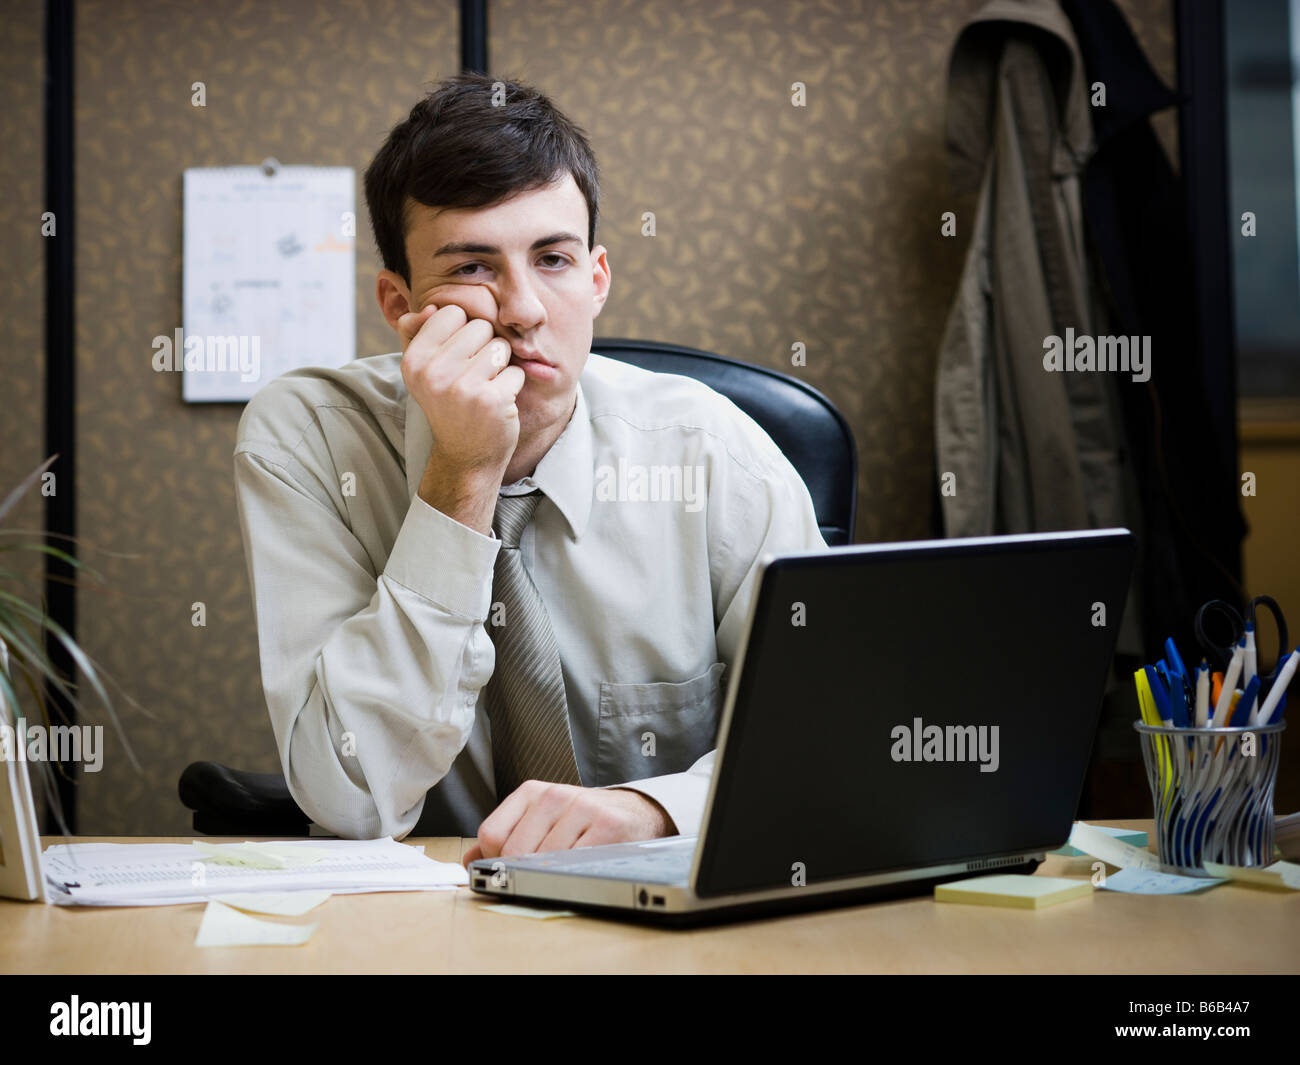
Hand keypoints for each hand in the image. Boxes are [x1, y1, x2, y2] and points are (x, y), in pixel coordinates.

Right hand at [398, 302, 525, 480]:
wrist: (465, 456)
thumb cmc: (448, 405)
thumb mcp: (423, 370)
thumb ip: (418, 333)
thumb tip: (430, 307)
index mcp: (414, 360)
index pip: (452, 312)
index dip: (463, 333)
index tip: (457, 360)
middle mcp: (433, 373)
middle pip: (480, 326)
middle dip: (484, 348)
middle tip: (473, 378)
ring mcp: (462, 388)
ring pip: (501, 346)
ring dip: (501, 367)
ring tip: (485, 388)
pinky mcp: (491, 400)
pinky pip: (517, 370)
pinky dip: (513, 385)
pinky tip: (498, 402)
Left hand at [461, 782, 676, 867]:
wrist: (633, 814)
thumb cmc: (581, 822)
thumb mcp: (539, 821)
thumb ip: (505, 837)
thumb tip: (470, 862)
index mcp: (531, 792)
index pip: (491, 834)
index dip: (494, 859)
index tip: (508, 869)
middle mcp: (554, 796)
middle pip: (514, 851)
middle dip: (521, 871)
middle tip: (540, 875)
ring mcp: (582, 808)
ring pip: (543, 861)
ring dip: (550, 875)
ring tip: (564, 868)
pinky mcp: (607, 826)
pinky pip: (574, 864)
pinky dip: (572, 876)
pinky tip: (580, 869)